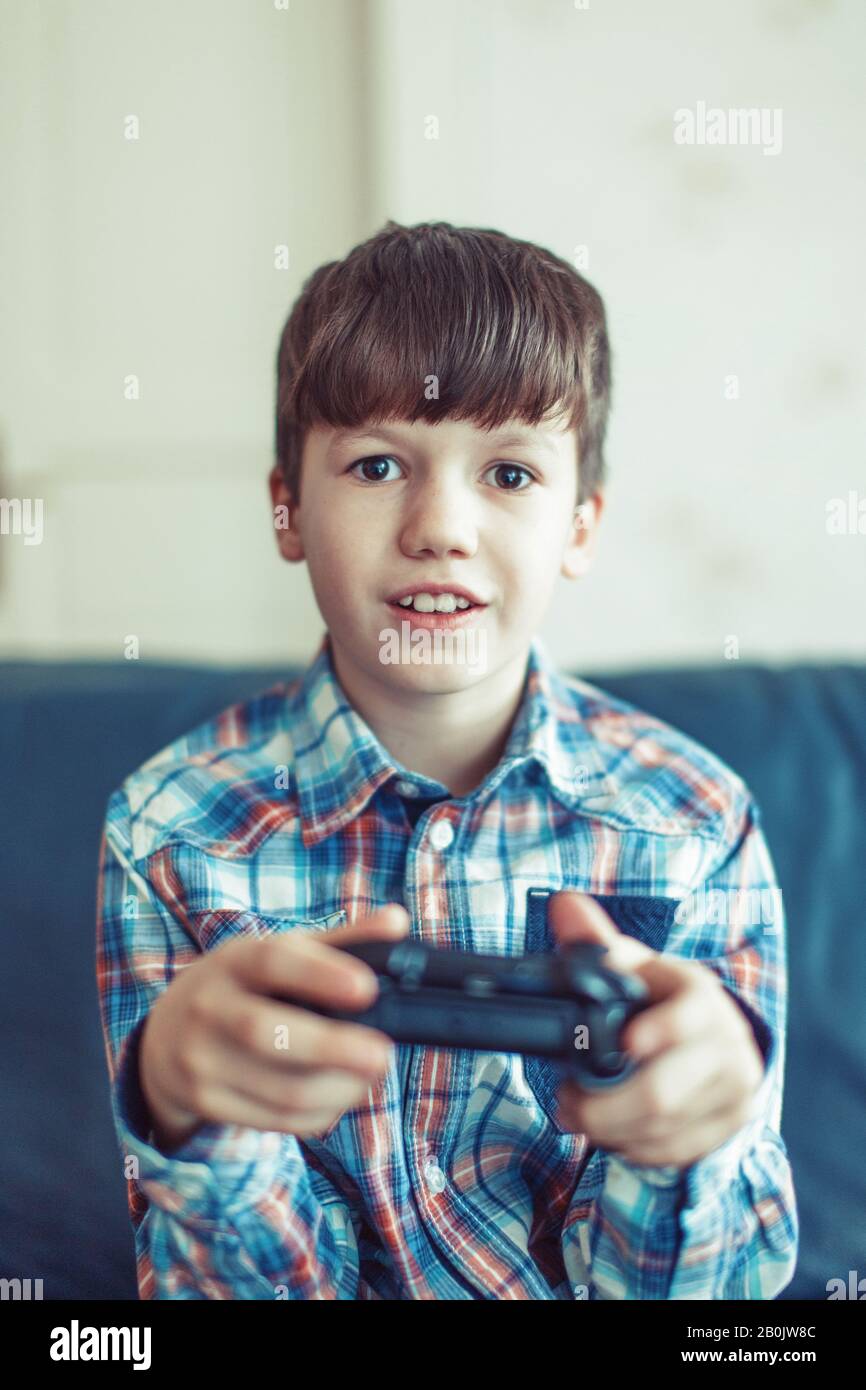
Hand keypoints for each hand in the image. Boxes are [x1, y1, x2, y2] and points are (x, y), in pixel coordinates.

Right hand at [139, 904, 410, 1151]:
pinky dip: (319, 1112)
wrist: (164, 1037)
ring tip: (372, 1075)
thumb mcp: (278, 954)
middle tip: (383, 1054)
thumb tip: (399, 922)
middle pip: (268, 1034)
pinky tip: (342, 1095)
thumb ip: (341, 941)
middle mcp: (209, 1009)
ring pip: (280, 1088)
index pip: (272, 963)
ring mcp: (202, 1061)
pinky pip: (275, 1119)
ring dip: (338, 1088)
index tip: (367, 988)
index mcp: (233, 961)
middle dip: (333, 1048)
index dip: (320, 975)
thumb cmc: (242, 987)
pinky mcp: (207, 1103)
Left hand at [548, 892, 765, 1168]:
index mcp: (701, 998)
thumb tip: (562, 904)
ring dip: (608, 1130)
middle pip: (662, 1094)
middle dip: (602, 1107)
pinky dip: (632, 1147)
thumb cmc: (662, 1000)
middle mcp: (726, 1048)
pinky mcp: (726, 1129)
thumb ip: (596, 942)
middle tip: (568, 1100)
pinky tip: (614, 1130)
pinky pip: (670, 1153)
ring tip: (579, 1113)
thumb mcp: (636, 967)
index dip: (660, 1031)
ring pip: (660, 1130)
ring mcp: (732, 1093)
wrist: (717, 1038)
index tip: (627, 1042)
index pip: (689, 1017)